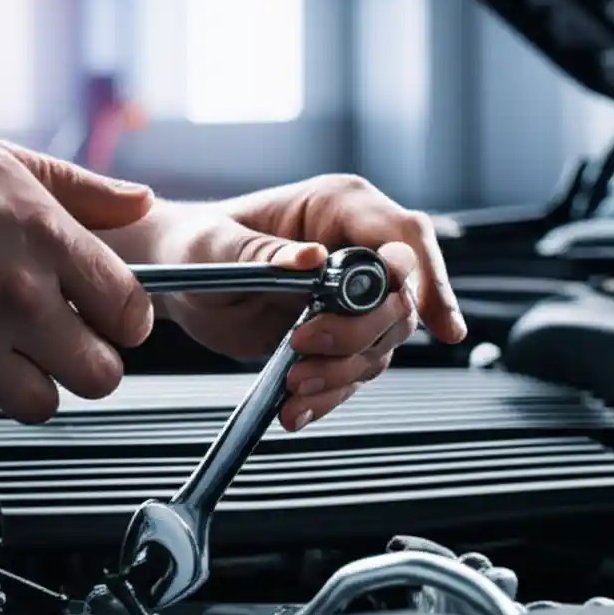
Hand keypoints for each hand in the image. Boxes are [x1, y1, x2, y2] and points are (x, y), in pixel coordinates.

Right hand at [0, 137, 155, 421]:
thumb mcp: (5, 164)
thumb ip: (83, 191)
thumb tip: (140, 203)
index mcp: (46, 239)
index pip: (129, 310)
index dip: (127, 321)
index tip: (115, 320)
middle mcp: (19, 295)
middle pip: (101, 374)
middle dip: (93, 363)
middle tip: (71, 346)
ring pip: (45, 404)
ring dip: (37, 385)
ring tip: (17, 355)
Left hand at [109, 174, 465, 430]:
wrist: (178, 284)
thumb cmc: (194, 245)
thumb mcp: (216, 247)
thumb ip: (263, 252)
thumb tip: (313, 259)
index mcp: (338, 207)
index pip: (405, 236)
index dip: (429, 278)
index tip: (435, 322)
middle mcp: (355, 249)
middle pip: (401, 299)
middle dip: (360, 334)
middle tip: (304, 346)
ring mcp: (351, 296)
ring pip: (383, 343)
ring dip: (341, 371)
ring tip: (292, 384)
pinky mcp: (338, 334)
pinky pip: (354, 372)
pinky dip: (329, 395)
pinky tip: (297, 407)